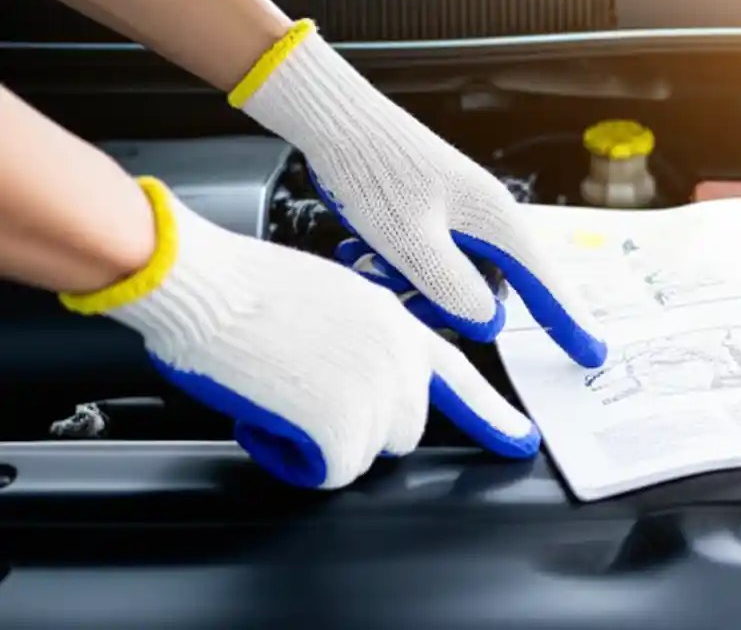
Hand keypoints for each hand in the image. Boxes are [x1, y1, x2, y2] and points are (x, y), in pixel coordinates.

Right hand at [60, 178, 539, 488]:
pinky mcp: (344, 424)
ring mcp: (377, 390)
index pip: (459, 375)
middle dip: (357, 428)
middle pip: (403, 431)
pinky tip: (267, 418)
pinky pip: (329, 473)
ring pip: (365, 454)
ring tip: (279, 396)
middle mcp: (399, 355)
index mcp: (397, 322)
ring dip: (321, 441)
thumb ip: (364, 344)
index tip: (519, 440)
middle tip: (302, 398)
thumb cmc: (244, 289)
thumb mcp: (332, 304)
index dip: (491, 414)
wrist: (205, 283)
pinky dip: (293, 459)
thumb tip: (358, 383)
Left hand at [230, 19, 606, 367]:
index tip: (593, 355)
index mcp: (495, 221)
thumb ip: (455, 291)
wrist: (334, 118)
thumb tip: (489, 325)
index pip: (545, 283)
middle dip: (441, 305)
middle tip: (394, 292)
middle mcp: (484, 219)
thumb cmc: (373, 170)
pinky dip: (394, 265)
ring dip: (409, 284)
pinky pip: (426, 261)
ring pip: (450, 279)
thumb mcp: (411, 242)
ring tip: (367, 262)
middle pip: (485, 291)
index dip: (568, 322)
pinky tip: (361, 250)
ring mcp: (457, 216)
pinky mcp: (430, 215)